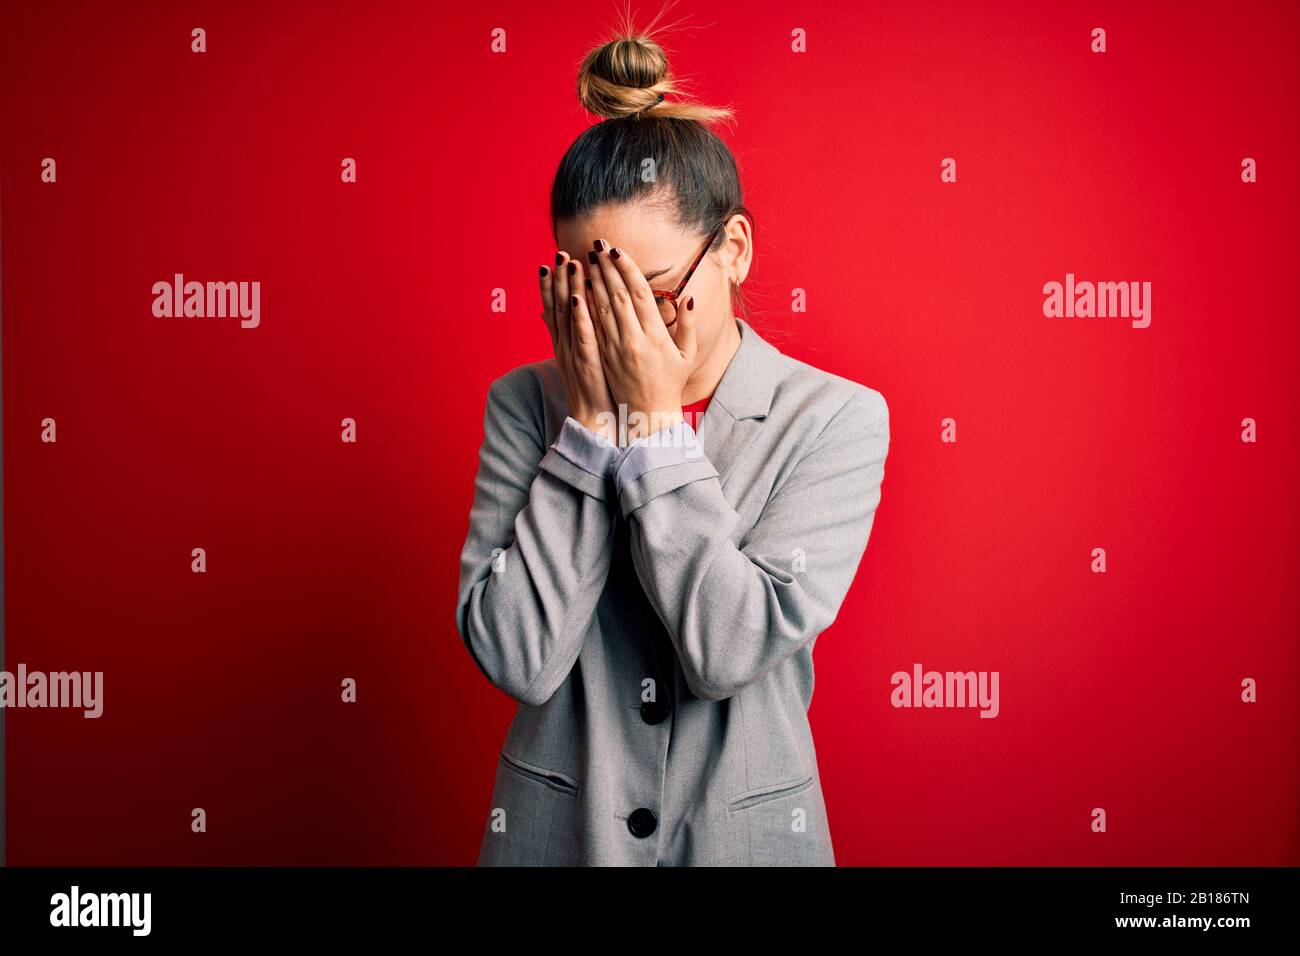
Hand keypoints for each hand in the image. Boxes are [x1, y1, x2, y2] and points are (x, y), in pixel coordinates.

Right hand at [540, 252, 616, 442]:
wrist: (594, 420)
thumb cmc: (593, 388)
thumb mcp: (579, 359)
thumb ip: (576, 335)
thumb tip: (575, 315)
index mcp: (564, 342)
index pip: (555, 307)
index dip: (552, 284)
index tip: (552, 260)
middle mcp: (565, 344)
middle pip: (559, 305)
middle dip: (558, 278)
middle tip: (559, 252)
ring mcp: (574, 353)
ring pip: (569, 315)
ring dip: (568, 288)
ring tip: (568, 264)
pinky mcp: (586, 363)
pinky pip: (583, 336)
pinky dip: (581, 317)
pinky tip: (581, 298)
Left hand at [585, 240, 698, 443]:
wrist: (646, 413)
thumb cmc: (670, 382)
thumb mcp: (687, 355)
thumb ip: (688, 326)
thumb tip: (688, 299)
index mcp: (656, 336)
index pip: (639, 295)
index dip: (628, 270)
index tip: (618, 251)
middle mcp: (634, 340)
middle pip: (618, 296)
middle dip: (606, 268)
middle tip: (597, 245)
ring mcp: (615, 349)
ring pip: (602, 308)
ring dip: (593, 281)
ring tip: (586, 259)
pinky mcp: (603, 356)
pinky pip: (593, 326)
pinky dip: (585, 306)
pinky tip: (579, 288)